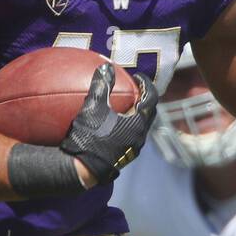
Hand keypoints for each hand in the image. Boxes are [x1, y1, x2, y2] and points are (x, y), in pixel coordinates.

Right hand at [60, 64, 157, 183]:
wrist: (84, 169)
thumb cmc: (90, 137)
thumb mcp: (93, 107)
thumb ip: (101, 86)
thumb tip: (105, 67)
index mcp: (138, 123)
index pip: (151, 98)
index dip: (146, 84)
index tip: (137, 77)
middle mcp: (140, 136)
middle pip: (148, 113)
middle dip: (143, 98)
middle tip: (134, 88)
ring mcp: (133, 148)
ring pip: (140, 126)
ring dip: (135, 113)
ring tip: (124, 105)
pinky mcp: (123, 156)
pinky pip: (130, 135)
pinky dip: (126, 125)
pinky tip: (111, 124)